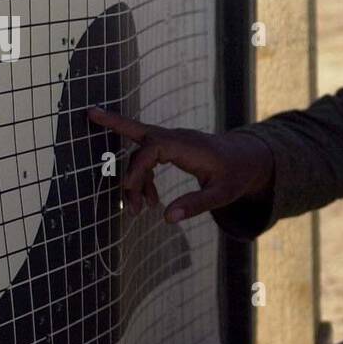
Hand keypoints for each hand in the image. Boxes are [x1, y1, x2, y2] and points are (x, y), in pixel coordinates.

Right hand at [87, 107, 272, 222]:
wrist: (247, 159)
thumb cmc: (236, 175)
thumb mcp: (222, 195)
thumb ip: (196, 205)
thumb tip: (166, 218)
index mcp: (189, 146)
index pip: (153, 148)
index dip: (137, 168)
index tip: (130, 193)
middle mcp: (177, 138)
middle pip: (140, 132)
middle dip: (116, 130)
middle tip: (95, 125)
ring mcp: (173, 140)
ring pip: (141, 151)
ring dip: (135, 178)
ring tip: (138, 211)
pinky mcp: (171, 147)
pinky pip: (148, 156)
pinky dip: (143, 176)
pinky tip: (148, 200)